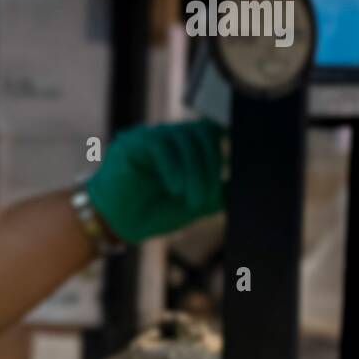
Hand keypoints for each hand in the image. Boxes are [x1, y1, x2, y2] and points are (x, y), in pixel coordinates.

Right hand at [86, 119, 225, 244]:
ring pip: (182, 139)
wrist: (116, 225)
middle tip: (204, 199)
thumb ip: (217, 194)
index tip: (233, 167)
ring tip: (190, 200)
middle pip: (200, 135)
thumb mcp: (193, 205)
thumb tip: (242, 189)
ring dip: (192, 172)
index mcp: (184, 147)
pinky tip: (174, 188)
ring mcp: (149, 136)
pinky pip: (159, 145)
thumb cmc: (152, 214)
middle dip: (208, 168)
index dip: (223, 146)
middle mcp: (168, 136)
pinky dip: (172, 167)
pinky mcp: (131, 142)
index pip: (210, 133)